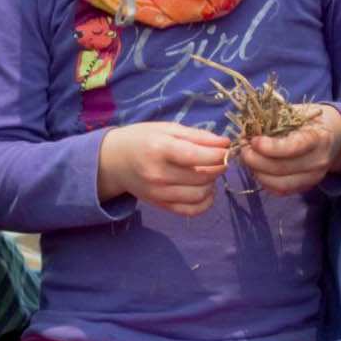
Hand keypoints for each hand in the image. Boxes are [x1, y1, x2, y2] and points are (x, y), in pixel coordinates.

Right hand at [98, 122, 230, 216]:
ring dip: (213, 184)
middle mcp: (158, 174)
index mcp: (158, 149)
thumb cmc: (142, 139)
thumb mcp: (167, 129)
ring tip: (209, 172)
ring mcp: (158, 193)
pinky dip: (205, 202)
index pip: (196, 156)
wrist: (114, 161)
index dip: (218, 155)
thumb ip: (197, 136)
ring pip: (200, 195)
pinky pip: (191, 211)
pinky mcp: (160, 205)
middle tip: (218, 159)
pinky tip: (205, 189)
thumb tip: (225, 143)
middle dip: (218, 167)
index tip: (225, 149)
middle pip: (202, 177)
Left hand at [238, 105, 340, 196]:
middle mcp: (318, 161)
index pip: (293, 147)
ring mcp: (313, 177)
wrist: (333, 136)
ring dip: (257, 173)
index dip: (270, 147)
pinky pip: (281, 191)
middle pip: (281, 169)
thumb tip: (246, 130)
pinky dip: (264, 181)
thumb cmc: (309, 121)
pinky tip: (258, 169)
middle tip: (243, 150)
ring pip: (280, 184)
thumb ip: (274, 120)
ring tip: (248, 159)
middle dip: (256, 160)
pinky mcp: (306, 187)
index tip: (253, 141)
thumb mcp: (296, 112)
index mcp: (317, 138)